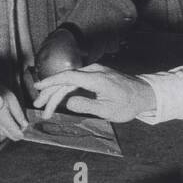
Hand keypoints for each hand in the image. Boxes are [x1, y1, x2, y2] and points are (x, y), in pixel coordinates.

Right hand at [32, 64, 154, 122]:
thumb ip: (87, 105)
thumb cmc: (128, 104)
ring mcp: (94, 72)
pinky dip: (66, 91)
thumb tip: (68, 102)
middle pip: (65, 80)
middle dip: (50, 93)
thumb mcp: (108, 110)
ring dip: (56, 94)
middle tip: (38, 106)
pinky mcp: (95, 75)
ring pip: (69, 81)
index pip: (68, 77)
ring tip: (46, 108)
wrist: (144, 94)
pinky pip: (76, 81)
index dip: (51, 82)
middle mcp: (93, 71)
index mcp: (96, 78)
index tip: (37, 87)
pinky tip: (58, 101)